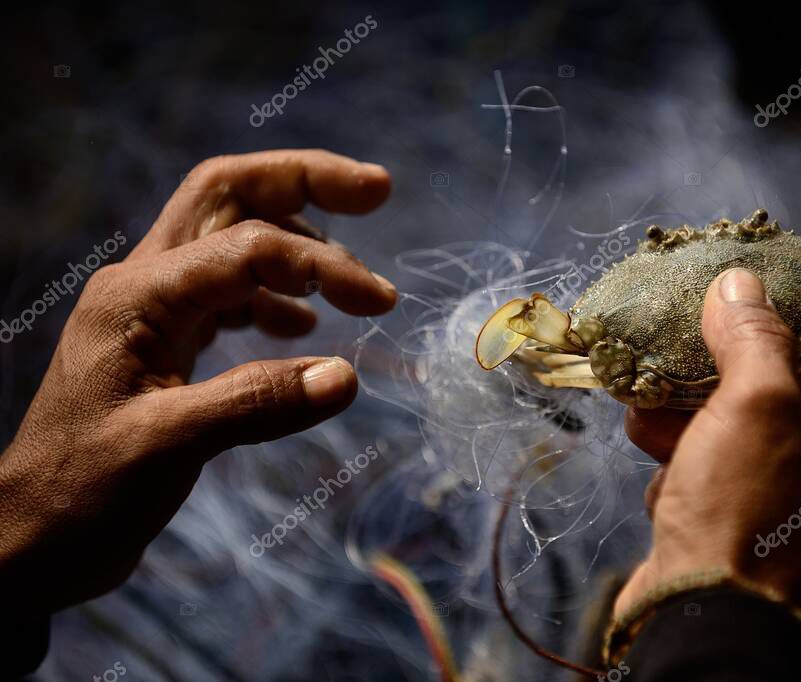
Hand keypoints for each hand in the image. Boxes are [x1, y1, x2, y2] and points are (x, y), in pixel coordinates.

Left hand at [0, 150, 396, 618]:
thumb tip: (347, 376)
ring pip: (232, 236)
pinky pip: (230, 291)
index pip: (250, 248)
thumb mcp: (169, 447)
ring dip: (297, 237)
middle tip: (377, 188)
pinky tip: (305, 326)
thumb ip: (257, 403)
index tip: (380, 303)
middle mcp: (146, 284)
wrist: (35, 535)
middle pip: (229, 195)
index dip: (322, 266)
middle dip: (305, 181)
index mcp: (140, 295)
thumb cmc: (84, 490)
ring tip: (351, 275)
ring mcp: (154, 310)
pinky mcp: (166, 342)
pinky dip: (277, 294)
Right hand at [616, 268, 800, 636]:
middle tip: (693, 370)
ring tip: (652, 415)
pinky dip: (705, 482)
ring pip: (765, 461)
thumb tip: (741, 283)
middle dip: (733, 393)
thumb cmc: (747, 515)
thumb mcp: (751, 404)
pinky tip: (661, 472)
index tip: (764, 331)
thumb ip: (754, 337)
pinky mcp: (779, 569)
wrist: (702, 630)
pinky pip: (747, 503)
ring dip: (704, 435)